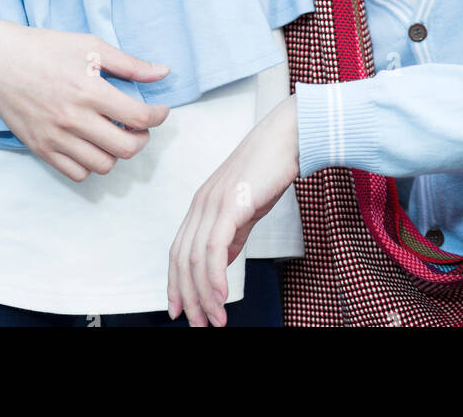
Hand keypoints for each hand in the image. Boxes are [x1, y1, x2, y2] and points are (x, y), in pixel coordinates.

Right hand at [0, 17, 170, 181]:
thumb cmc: (46, 48)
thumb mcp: (90, 45)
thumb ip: (129, 63)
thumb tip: (164, 72)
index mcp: (89, 90)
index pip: (138, 117)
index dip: (158, 116)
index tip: (160, 111)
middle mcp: (73, 118)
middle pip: (126, 148)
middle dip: (142, 138)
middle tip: (139, 126)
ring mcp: (55, 138)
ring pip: (103, 165)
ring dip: (117, 152)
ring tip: (114, 133)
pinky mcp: (40, 149)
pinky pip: (76, 173)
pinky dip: (91, 164)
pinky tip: (92, 143)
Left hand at [167, 96, 298, 326]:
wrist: (287, 137)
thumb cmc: (270, 169)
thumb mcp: (245, 208)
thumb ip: (232, 234)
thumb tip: (221, 262)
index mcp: (202, 205)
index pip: (178, 251)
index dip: (175, 283)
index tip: (177, 310)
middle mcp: (201, 204)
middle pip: (182, 259)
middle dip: (188, 297)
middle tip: (199, 324)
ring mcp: (213, 202)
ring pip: (195, 258)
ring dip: (204, 295)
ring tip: (215, 320)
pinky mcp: (230, 203)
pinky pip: (214, 247)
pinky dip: (215, 276)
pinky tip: (222, 296)